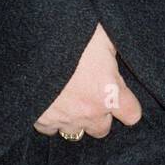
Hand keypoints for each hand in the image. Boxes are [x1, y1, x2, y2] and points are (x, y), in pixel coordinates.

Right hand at [33, 22, 142, 138]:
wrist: (33, 39)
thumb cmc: (73, 32)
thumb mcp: (102, 34)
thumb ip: (112, 52)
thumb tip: (118, 52)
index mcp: (108, 91)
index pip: (131, 114)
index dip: (128, 105)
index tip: (122, 96)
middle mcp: (88, 110)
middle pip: (102, 129)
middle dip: (99, 114)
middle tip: (91, 93)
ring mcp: (63, 118)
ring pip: (75, 132)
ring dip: (75, 118)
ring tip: (70, 97)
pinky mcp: (40, 119)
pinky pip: (50, 129)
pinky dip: (52, 118)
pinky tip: (50, 101)